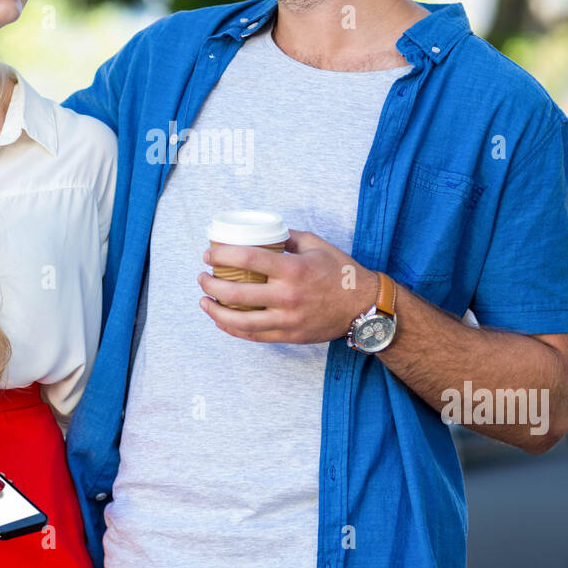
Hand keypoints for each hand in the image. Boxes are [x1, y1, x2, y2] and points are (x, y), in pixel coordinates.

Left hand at [197, 229, 380, 343]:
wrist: (365, 307)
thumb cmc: (341, 272)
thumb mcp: (316, 245)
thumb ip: (287, 237)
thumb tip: (263, 231)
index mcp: (293, 270)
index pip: (247, 259)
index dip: (222, 255)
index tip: (209, 253)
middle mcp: (287, 297)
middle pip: (236, 293)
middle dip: (210, 284)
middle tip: (203, 276)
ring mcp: (287, 320)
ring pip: (239, 321)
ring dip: (215, 311)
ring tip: (204, 301)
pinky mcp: (289, 336)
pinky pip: (253, 335)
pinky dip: (232, 329)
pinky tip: (222, 320)